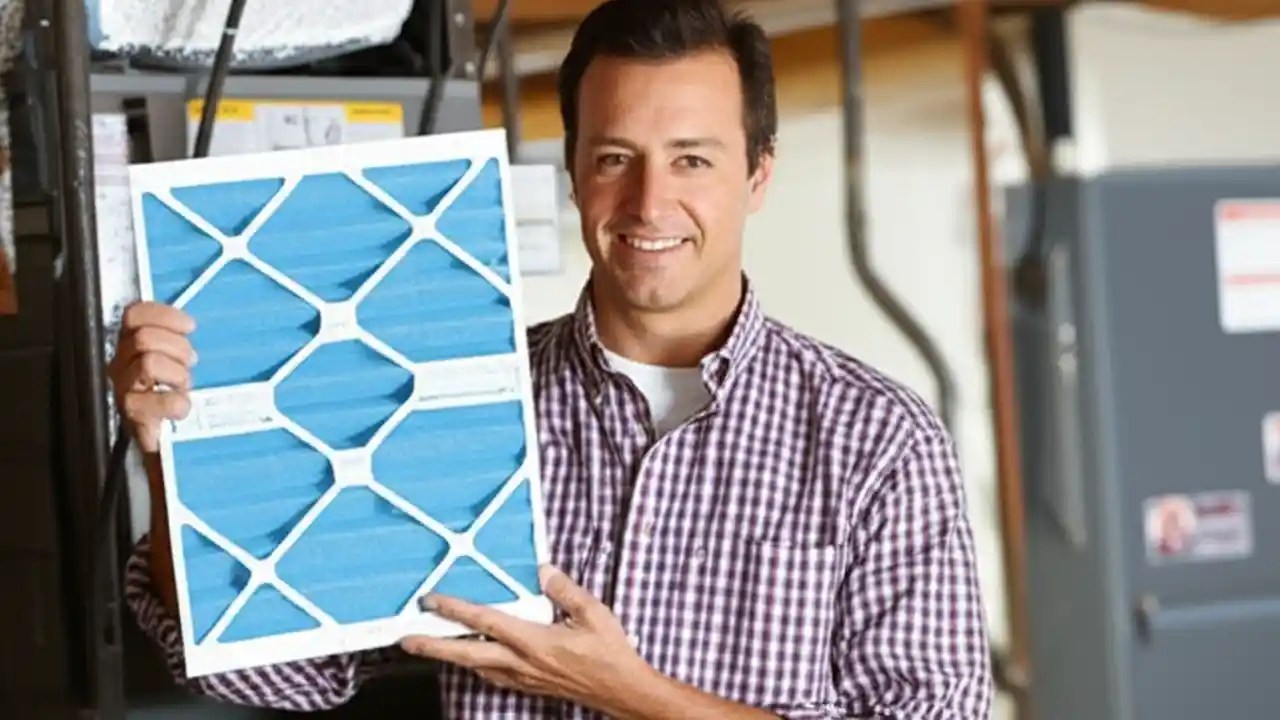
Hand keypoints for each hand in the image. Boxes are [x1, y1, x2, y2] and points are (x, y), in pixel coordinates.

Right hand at [106, 301, 197, 453]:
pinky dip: (178, 403)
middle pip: (144, 337)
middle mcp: (120, 364)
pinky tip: (181, 407)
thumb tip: (190, 323)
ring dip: (177, 374)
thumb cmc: (174, 392)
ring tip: (183, 386)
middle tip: (189, 363)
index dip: (164, 316)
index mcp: (130, 344)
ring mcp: (123, 390)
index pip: (134, 315)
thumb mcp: (177, 358)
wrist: (166, 438)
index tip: (190, 326)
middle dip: (177, 347)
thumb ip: (176, 338)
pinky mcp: (133, 415)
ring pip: (149, 362)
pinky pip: (160, 401)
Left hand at [399, 565, 657, 714]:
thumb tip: (543, 571)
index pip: (486, 622)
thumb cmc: (610, 653)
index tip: (432, 601)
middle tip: (407, 639)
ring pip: (477, 667)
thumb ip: (565, 591)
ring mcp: (524, 678)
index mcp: (535, 641)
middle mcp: (522, 663)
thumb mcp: (594, 613)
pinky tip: (474, 660)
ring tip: (431, 647)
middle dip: (434, 646)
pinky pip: (494, 676)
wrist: (622, 691)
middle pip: (468, 654)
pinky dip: (477, 666)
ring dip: (451, 657)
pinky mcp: (530, 686)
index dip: (456, 610)